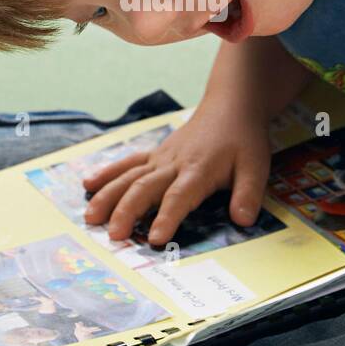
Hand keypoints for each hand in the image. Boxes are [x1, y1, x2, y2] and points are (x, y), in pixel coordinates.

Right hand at [81, 98, 272, 245]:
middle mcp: (173, 163)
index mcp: (198, 170)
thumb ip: (248, 194)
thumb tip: (243, 220)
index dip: (166, 217)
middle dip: (127, 211)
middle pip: (145, 188)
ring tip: (91, 218)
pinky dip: (107, 173)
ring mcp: (160, 157)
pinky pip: (127, 163)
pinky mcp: (154, 153)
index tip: (155, 239)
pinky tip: (88, 185)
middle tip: (114, 235)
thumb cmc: (243, 139)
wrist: (231, 106)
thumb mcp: (256, 167)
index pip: (179, 196)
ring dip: (108, 196)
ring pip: (129, 176)